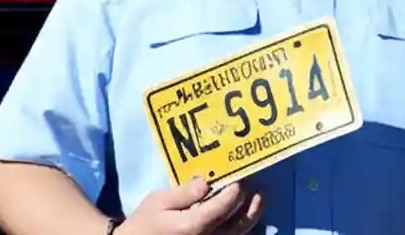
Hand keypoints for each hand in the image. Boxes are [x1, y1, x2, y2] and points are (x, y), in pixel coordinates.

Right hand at [116, 178, 262, 234]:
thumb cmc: (144, 224)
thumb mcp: (158, 202)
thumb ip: (183, 192)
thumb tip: (206, 182)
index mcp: (194, 225)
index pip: (225, 204)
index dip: (236, 188)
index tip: (241, 175)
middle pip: (239, 222)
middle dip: (251, 203)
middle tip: (259, 187)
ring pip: (239, 233)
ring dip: (252, 216)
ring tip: (259, 199)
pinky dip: (241, 228)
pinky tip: (245, 217)